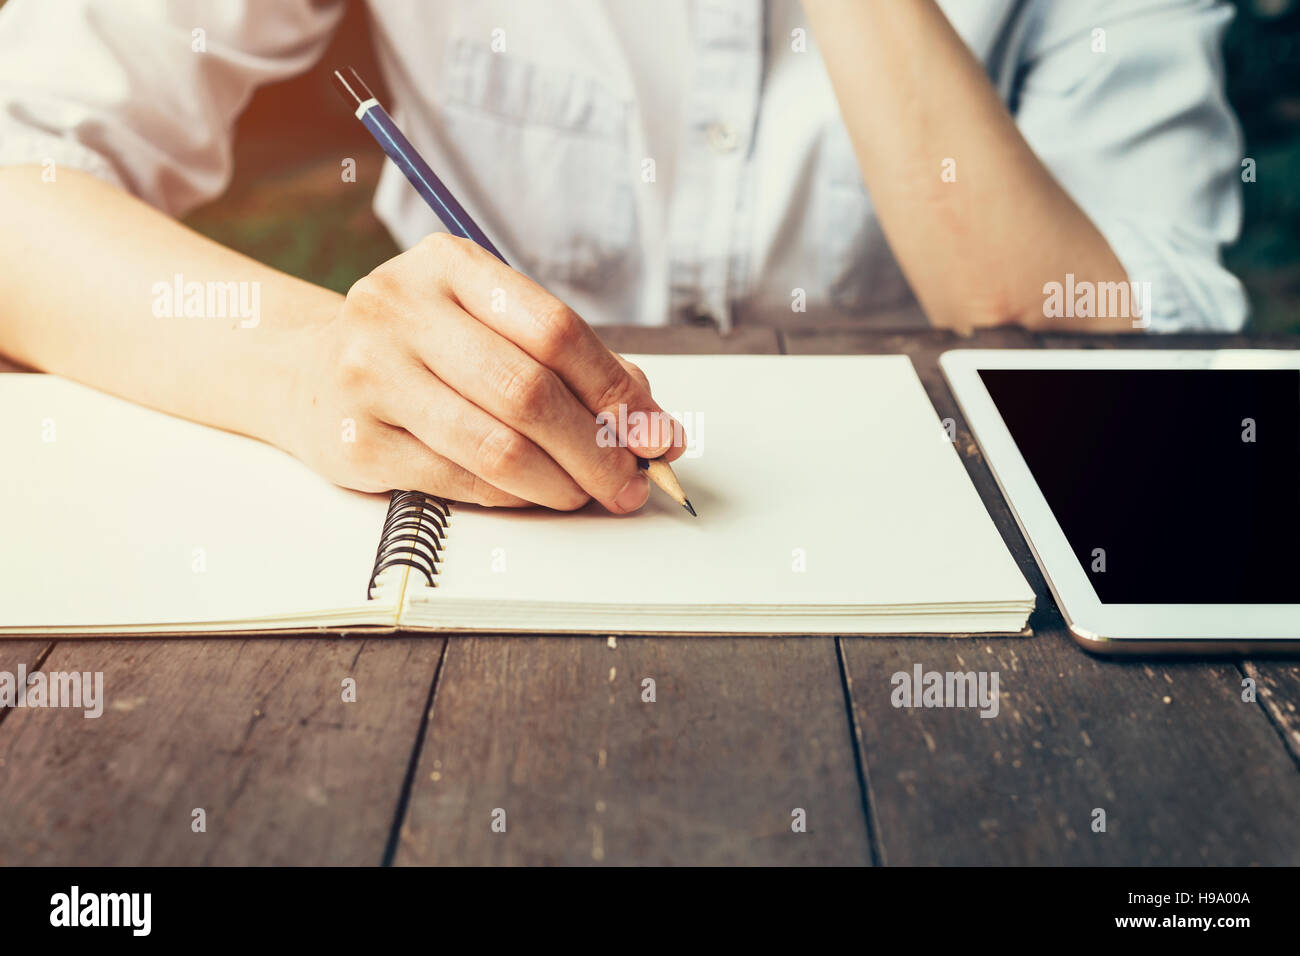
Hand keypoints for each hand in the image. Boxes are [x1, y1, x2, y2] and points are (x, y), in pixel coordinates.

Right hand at [281, 233, 684, 511]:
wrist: (305, 372)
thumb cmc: (421, 349)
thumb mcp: (488, 326)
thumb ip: (571, 365)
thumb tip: (655, 428)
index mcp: (448, 265)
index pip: (554, 329)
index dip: (614, 389)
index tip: (654, 432)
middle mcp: (400, 309)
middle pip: (528, 390)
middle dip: (595, 448)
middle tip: (629, 481)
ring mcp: (369, 374)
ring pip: (495, 444)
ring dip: (560, 483)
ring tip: (588, 494)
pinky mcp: (356, 441)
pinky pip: (459, 481)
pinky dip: (513, 497)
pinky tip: (534, 495)